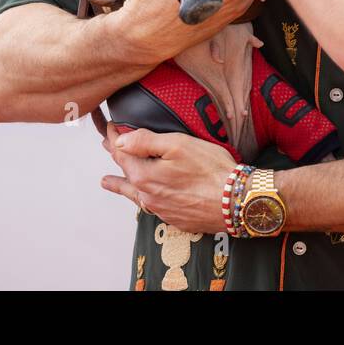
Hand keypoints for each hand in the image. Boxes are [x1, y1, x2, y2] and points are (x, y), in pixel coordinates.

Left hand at [100, 124, 235, 232]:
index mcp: (144, 176)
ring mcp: (161, 209)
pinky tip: (143, 198)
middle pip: (126, 172)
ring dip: (121, 183)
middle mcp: (148, 196)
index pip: (121, 153)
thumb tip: (120, 140)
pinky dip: (142, 197)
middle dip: (116, 156)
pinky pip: (151, 205)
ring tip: (107, 182)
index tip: (110, 127)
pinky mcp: (175, 217)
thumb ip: (145, 141)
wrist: (235, 202)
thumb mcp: (178, 144)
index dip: (114, 137)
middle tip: (107, 145)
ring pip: (135, 192)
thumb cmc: (211, 171)